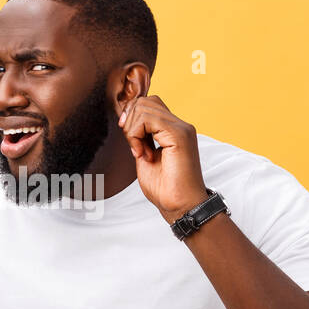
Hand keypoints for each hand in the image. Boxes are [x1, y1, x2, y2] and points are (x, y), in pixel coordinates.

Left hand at [118, 94, 208, 221]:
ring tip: (141, 153)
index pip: (149, 104)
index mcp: (173, 129)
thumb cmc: (165, 188)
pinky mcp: (179, 134)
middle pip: (145, 101)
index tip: (130, 140)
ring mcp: (181, 128)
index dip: (132, 116)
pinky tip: (143, 154)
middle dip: (130, 122)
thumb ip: (140, 138)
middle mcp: (180, 125)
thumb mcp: (145, 156)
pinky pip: (147, 118)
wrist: (181, 206)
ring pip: (144, 106)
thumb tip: (127, 121)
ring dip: (133, 130)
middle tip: (135, 147)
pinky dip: (136, 135)